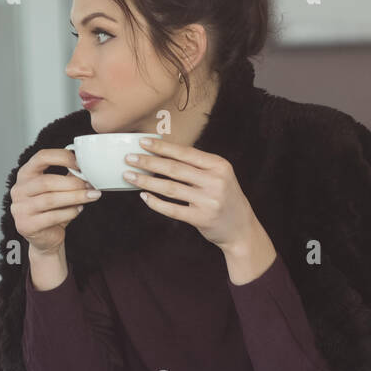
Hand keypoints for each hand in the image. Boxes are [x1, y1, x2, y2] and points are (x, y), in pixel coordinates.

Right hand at [9, 148, 100, 255]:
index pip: (41, 157)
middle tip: (90, 185)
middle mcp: (19, 189)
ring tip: (90, 196)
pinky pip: (52, 217)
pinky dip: (69, 212)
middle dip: (72, 183)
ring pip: (50, 199)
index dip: (62, 157)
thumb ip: (69, 175)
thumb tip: (87, 167)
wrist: (45, 237)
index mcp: (25, 174)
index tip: (80, 164)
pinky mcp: (25, 225)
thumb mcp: (59, 188)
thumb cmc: (52, 209)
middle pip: (46, 181)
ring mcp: (20, 208)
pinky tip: (79, 209)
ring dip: (75, 197)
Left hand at [123, 135, 258, 249]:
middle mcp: (214, 181)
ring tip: (129, 176)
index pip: (185, 152)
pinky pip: (172, 209)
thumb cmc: (224, 196)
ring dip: (146, 181)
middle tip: (129, 158)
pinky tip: (143, 196)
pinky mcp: (201, 218)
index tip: (143, 142)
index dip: (162, 147)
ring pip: (170, 188)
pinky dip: (156, 203)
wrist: (241, 228)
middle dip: (148, 162)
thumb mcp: (219, 174)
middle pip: (174, 169)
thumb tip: (162, 153)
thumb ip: (198, 165)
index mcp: (218, 165)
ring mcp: (208, 201)